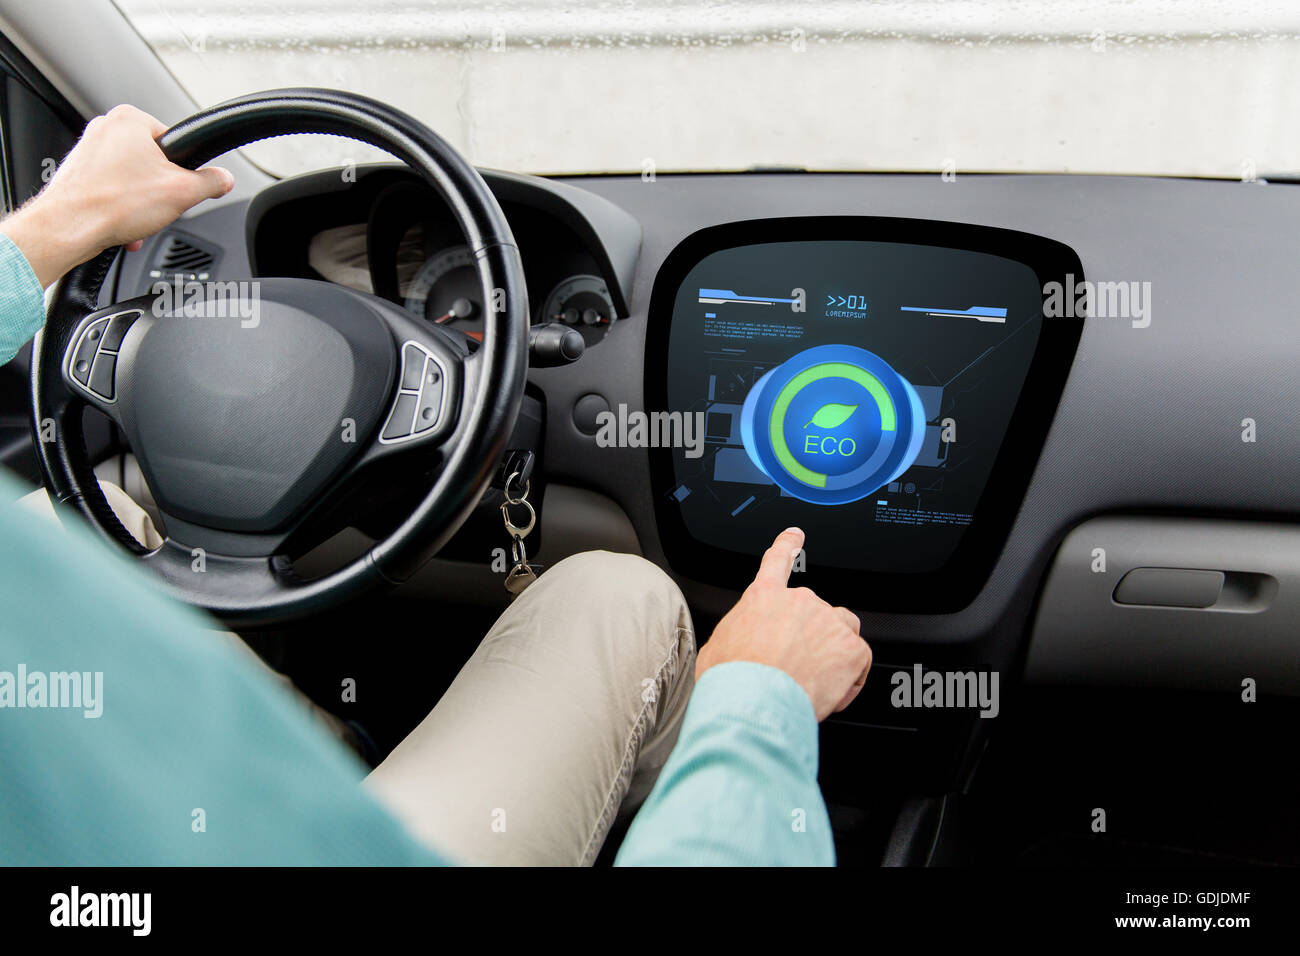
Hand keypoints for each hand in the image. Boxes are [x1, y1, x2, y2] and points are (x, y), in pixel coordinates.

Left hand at [0, 104, 232, 286]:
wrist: (69, 228)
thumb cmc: (113, 204)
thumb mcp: (183, 192)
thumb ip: (211, 182)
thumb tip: (223, 179)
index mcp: (130, 119)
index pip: (176, 142)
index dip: (184, 171)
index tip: (181, 188)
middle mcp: (106, 128)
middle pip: (154, 163)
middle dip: (160, 191)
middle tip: (158, 206)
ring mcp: (88, 150)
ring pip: (133, 179)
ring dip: (141, 204)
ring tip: (137, 219)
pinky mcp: (79, 172)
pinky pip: (113, 189)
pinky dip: (121, 208)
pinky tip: (122, 224)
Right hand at [696, 528, 871, 720]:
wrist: (754, 701)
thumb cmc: (732, 679)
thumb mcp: (718, 647)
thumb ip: (736, 635)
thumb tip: (737, 647)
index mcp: (764, 597)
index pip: (777, 561)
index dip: (787, 545)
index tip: (795, 534)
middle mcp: (800, 601)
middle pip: (815, 612)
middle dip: (809, 638)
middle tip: (793, 668)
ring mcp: (829, 622)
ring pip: (842, 630)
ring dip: (834, 650)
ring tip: (815, 677)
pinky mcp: (851, 648)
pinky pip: (859, 660)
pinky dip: (849, 678)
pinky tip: (829, 692)